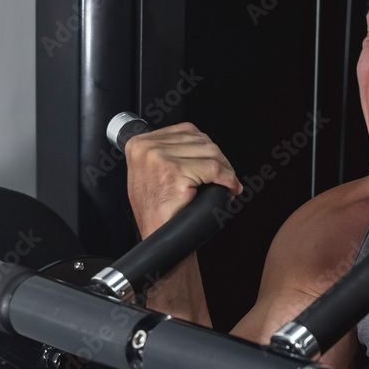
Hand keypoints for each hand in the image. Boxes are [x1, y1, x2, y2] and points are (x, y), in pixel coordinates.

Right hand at [125, 123, 241, 237]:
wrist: (157, 237)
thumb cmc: (156, 210)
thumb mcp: (150, 172)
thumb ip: (165, 152)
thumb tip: (196, 142)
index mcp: (139, 144)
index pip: (186, 131)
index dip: (207, 147)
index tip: (216, 160)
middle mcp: (146, 148)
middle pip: (200, 140)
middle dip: (219, 159)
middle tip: (226, 176)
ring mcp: (159, 159)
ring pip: (210, 153)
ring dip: (226, 169)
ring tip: (227, 183)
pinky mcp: (175, 173)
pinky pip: (214, 170)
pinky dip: (228, 179)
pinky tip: (229, 188)